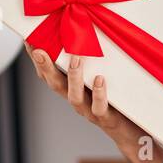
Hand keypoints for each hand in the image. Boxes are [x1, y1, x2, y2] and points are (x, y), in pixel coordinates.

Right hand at [24, 43, 143, 151]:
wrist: (134, 133)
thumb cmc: (119, 102)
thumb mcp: (105, 77)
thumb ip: (96, 60)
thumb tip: (91, 29)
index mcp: (73, 89)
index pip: (49, 74)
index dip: (38, 59)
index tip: (29, 39)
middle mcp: (78, 100)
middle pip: (55, 84)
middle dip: (45, 67)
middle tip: (38, 49)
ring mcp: (90, 110)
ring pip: (75, 97)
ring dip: (73, 77)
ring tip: (76, 58)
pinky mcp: (106, 119)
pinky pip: (99, 108)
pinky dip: (99, 94)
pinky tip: (100, 80)